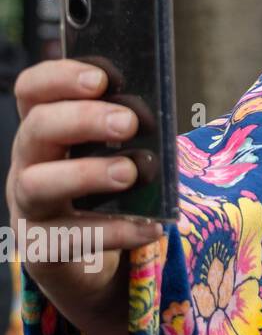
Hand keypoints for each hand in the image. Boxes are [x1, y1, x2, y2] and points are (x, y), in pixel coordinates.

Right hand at [5, 59, 164, 334]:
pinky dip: (115, 231)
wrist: (87, 257)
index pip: (32, 90)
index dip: (59, 77)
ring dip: (86, 173)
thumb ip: (127, 129)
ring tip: (130, 172)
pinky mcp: (44, 247)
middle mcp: (29, 162)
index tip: (101, 78)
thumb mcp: (113, 151)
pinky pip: (72, 238)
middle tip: (128, 123)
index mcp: (46, 128)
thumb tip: (159, 113)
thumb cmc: (106, 187)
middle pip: (37, 129)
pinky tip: (151, 226)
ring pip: (38, 184)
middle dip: (82, 120)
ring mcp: (30, 206)